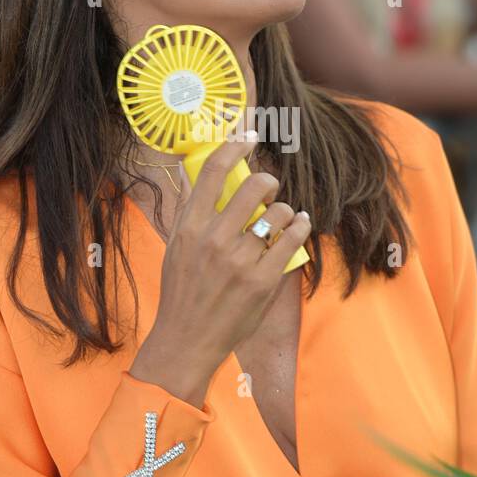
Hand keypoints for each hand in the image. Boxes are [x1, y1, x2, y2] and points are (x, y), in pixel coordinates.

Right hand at [130, 133, 311, 404]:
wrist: (186, 340)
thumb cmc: (181, 291)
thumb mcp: (176, 246)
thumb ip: (189, 209)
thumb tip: (194, 170)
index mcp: (190, 226)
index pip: (213, 171)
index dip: (234, 146)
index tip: (249, 137)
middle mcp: (214, 239)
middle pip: (254, 184)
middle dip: (269, 180)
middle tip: (270, 188)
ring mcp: (240, 261)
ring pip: (279, 211)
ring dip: (286, 209)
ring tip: (283, 217)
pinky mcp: (263, 280)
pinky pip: (293, 238)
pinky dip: (300, 226)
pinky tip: (299, 225)